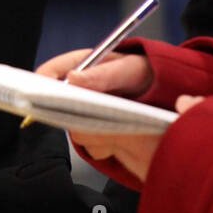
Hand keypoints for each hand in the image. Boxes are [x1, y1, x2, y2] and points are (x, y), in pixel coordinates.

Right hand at [35, 50, 202, 180]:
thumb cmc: (150, 74)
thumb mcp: (130, 70)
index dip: (40, 84)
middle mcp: (80, 92)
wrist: (172, 97)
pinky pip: (90, 146)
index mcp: (82, 67)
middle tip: (93, 118)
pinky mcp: (99, 135)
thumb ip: (103, 75)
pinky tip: (122, 137)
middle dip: (71, 115)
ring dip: (92, 130)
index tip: (41, 97)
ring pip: (73, 129)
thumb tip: (72, 79)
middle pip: (56, 106)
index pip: (49, 73)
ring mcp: (88, 114)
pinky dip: (105, 145)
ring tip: (119, 123)